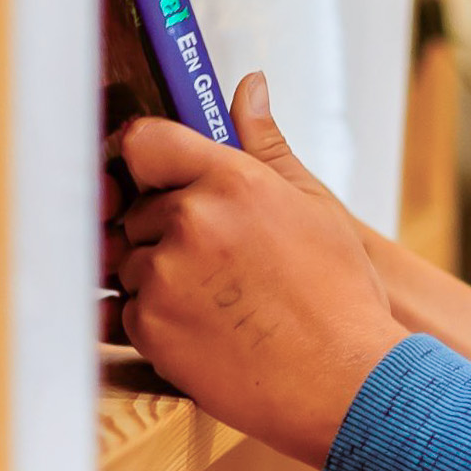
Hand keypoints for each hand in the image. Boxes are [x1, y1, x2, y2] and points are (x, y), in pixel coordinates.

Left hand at [114, 74, 414, 466]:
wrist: (343, 383)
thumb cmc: (339, 297)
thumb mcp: (312, 207)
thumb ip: (266, 145)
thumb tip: (248, 87)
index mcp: (231, 181)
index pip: (146, 142)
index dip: (145, 161)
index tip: (153, 178)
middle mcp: (190, 221)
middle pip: (137, 210)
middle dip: (162, 232)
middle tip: (216, 264)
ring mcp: (164, 276)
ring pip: (130, 263)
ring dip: (158, 279)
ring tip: (217, 304)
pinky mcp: (149, 328)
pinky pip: (127, 312)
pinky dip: (156, 323)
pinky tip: (205, 332)